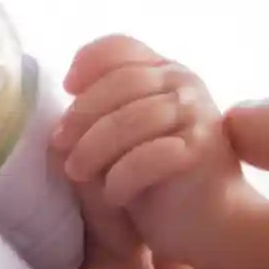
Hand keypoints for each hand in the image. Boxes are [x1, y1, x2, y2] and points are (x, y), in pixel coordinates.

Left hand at [52, 35, 245, 263]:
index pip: (122, 48)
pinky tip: (113, 194)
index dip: (88, 62)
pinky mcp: (200, 149)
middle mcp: (185, 83)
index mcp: (166, 72)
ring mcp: (196, 114)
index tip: (67, 89)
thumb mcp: (128, 135)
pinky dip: (121, 177)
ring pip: (130, 119)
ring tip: (77, 173)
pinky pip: (147, 156)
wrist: (210, 220)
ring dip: (94, 149)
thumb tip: (66, 102)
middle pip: (120, 82)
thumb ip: (106, 109)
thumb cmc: (160, 178)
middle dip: (82, 114)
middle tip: (59, 144)